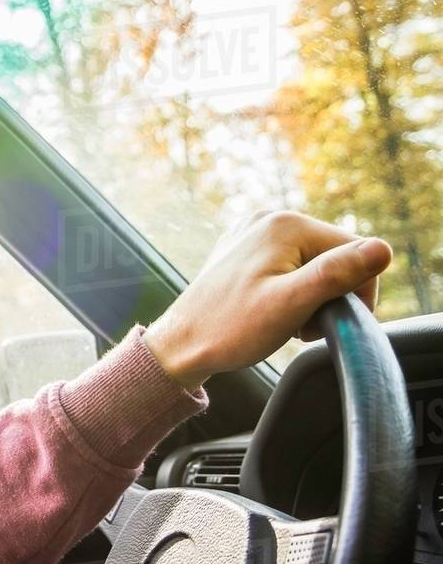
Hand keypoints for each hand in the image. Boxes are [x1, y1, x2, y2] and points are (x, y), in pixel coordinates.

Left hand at [142, 211, 392, 389]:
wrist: (182, 344)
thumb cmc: (231, 328)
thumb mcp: (292, 304)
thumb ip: (337, 274)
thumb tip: (382, 249)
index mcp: (285, 224)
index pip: (356, 251)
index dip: (355, 292)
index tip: (325, 321)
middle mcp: (268, 219)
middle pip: (334, 256)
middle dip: (329, 294)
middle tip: (299, 324)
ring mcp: (253, 232)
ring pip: (314, 263)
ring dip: (311, 295)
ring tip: (283, 319)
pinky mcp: (244, 250)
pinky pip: (289, 266)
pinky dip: (290, 291)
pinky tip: (270, 309)